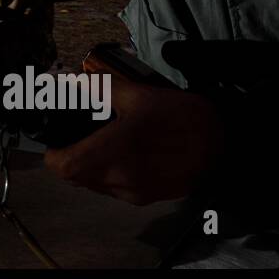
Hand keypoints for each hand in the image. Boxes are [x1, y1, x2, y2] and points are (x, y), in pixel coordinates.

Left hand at [44, 74, 225, 204]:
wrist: (224, 142)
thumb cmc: (182, 117)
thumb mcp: (137, 93)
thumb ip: (99, 88)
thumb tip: (73, 81)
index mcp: (114, 153)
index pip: (65, 167)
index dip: (54, 154)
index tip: (57, 141)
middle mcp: (121, 179)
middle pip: (77, 178)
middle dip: (72, 158)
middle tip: (80, 137)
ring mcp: (136, 192)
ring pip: (96, 185)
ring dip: (91, 167)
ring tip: (105, 143)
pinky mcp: (149, 197)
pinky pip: (117, 190)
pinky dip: (112, 174)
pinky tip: (126, 154)